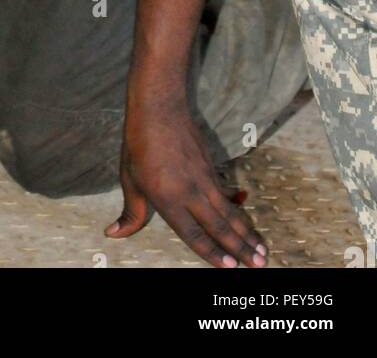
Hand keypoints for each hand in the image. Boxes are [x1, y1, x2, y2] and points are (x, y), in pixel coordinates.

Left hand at [106, 101, 267, 269]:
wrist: (159, 108)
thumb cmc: (139, 144)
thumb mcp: (129, 180)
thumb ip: (130, 213)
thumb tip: (113, 234)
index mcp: (168, 199)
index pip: (194, 234)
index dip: (213, 252)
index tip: (230, 267)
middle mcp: (190, 192)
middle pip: (220, 226)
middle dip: (241, 248)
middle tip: (260, 265)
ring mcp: (204, 179)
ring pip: (229, 212)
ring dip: (247, 233)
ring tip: (263, 252)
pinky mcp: (211, 168)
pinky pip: (227, 197)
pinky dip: (240, 212)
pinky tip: (248, 224)